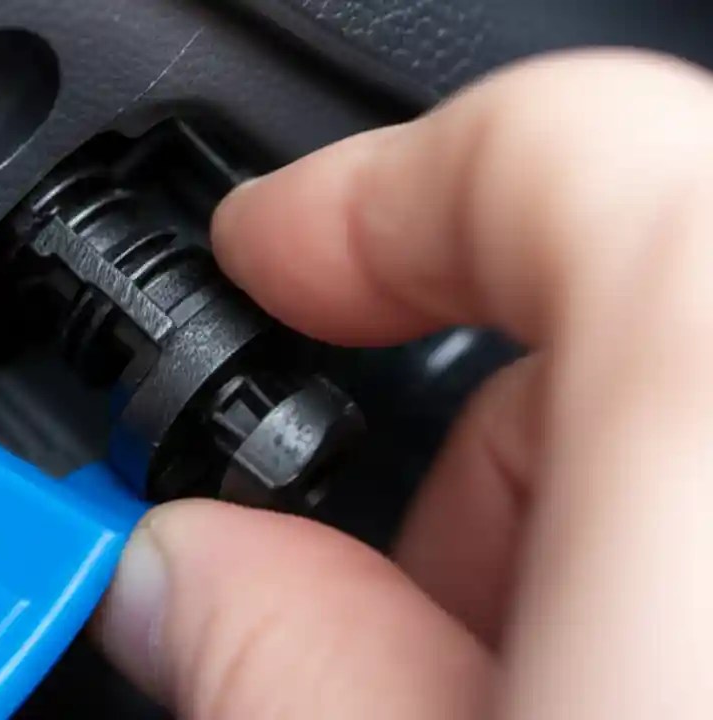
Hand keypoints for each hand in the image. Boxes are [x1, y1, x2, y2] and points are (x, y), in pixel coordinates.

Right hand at [96, 49, 712, 718]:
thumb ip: (276, 657)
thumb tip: (177, 577)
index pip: (552, 148)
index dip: (363, 191)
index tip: (268, 263)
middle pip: (634, 290)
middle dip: (466, 427)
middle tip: (385, 601)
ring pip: (698, 391)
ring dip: (583, 511)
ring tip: (514, 683)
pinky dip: (679, 554)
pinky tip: (639, 689)